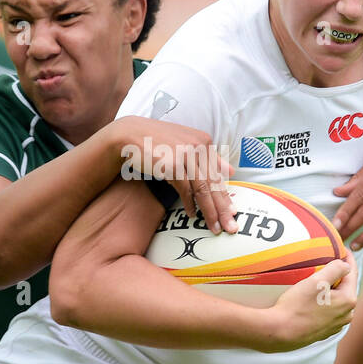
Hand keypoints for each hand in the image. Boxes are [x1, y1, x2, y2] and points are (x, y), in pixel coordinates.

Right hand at [112, 116, 237, 234]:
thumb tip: (231, 171)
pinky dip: (189, 203)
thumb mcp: (185, 145)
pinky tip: (192, 214)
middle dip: (223, 208)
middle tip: (231, 227)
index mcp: (204, 141)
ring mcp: (185, 154)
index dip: (226, 196)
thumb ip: (209, 157)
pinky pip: (184, 189)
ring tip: (214, 227)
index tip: (233, 213)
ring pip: (202, 189)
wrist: (130, 135)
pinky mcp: (172, 164)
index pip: (217, 174)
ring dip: (209, 211)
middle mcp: (197, 146)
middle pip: (213, 183)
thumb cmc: (158, 142)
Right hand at [261, 255, 356, 351]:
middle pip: (346, 287)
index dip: (348, 258)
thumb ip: (335, 269)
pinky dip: (324, 302)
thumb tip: (346, 265)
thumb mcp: (316, 281)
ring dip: (331, 289)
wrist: (279, 332)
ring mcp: (336, 325)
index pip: (352, 273)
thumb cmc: (296, 306)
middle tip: (329, 262)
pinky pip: (328, 311)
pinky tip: (313, 298)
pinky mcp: (324, 332)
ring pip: (337, 300)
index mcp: (348, 301)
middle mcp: (346, 315)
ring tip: (320, 279)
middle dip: (339, 275)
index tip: (342, 248)